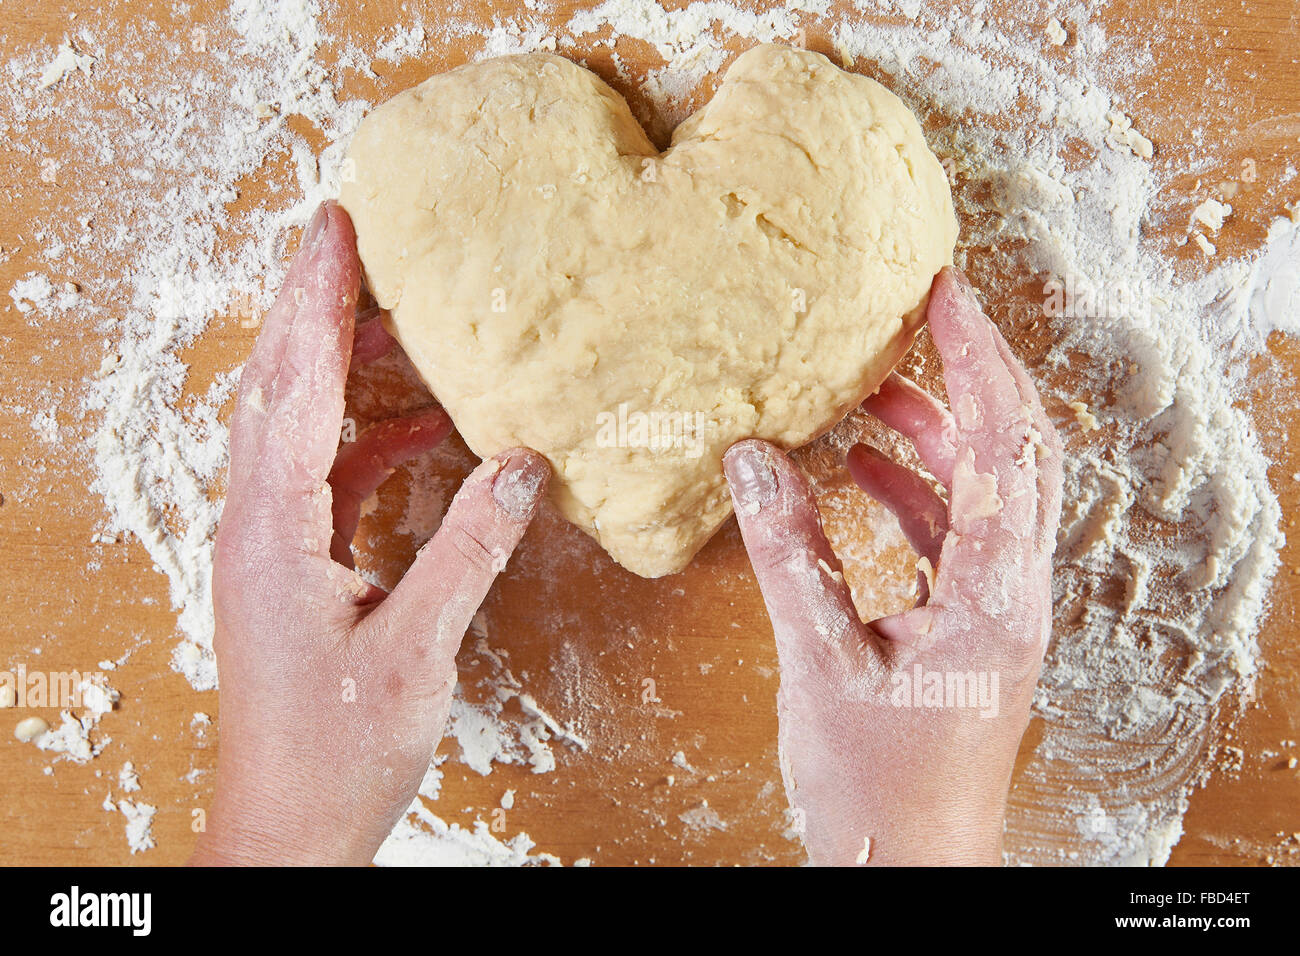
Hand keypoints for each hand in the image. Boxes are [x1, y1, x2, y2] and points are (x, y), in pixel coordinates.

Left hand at [190, 202, 549, 865]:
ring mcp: (268, 543)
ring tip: (402, 320)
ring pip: (297, 424)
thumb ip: (471, 548)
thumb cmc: (334, 751)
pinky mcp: (290, 565)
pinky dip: (372, 440)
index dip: (316, 298)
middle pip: (278, 385)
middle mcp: (256, 522)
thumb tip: (523, 464)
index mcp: (273, 529)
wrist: (285, 825)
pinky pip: (327, 475)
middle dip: (314, 307)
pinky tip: (427, 431)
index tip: (336, 227)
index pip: (294, 385)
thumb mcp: (417, 648)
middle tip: (357, 241)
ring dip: (343, 368)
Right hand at [722, 267, 1062, 865]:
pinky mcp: (972, 625)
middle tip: (925, 316)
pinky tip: (860, 472)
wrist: (907, 863)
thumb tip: (752, 458)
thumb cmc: (874, 784)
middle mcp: (1014, 592)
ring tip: (874, 389)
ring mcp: (998, 609)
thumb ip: (788, 553)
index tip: (944, 294)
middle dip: (974, 376)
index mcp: (994, 594)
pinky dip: (915, 491)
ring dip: (938, 433)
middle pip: (1017, 452)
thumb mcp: (819, 661)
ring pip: (987, 490)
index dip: (976, 359)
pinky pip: (956, 534)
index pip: (1001, 445)